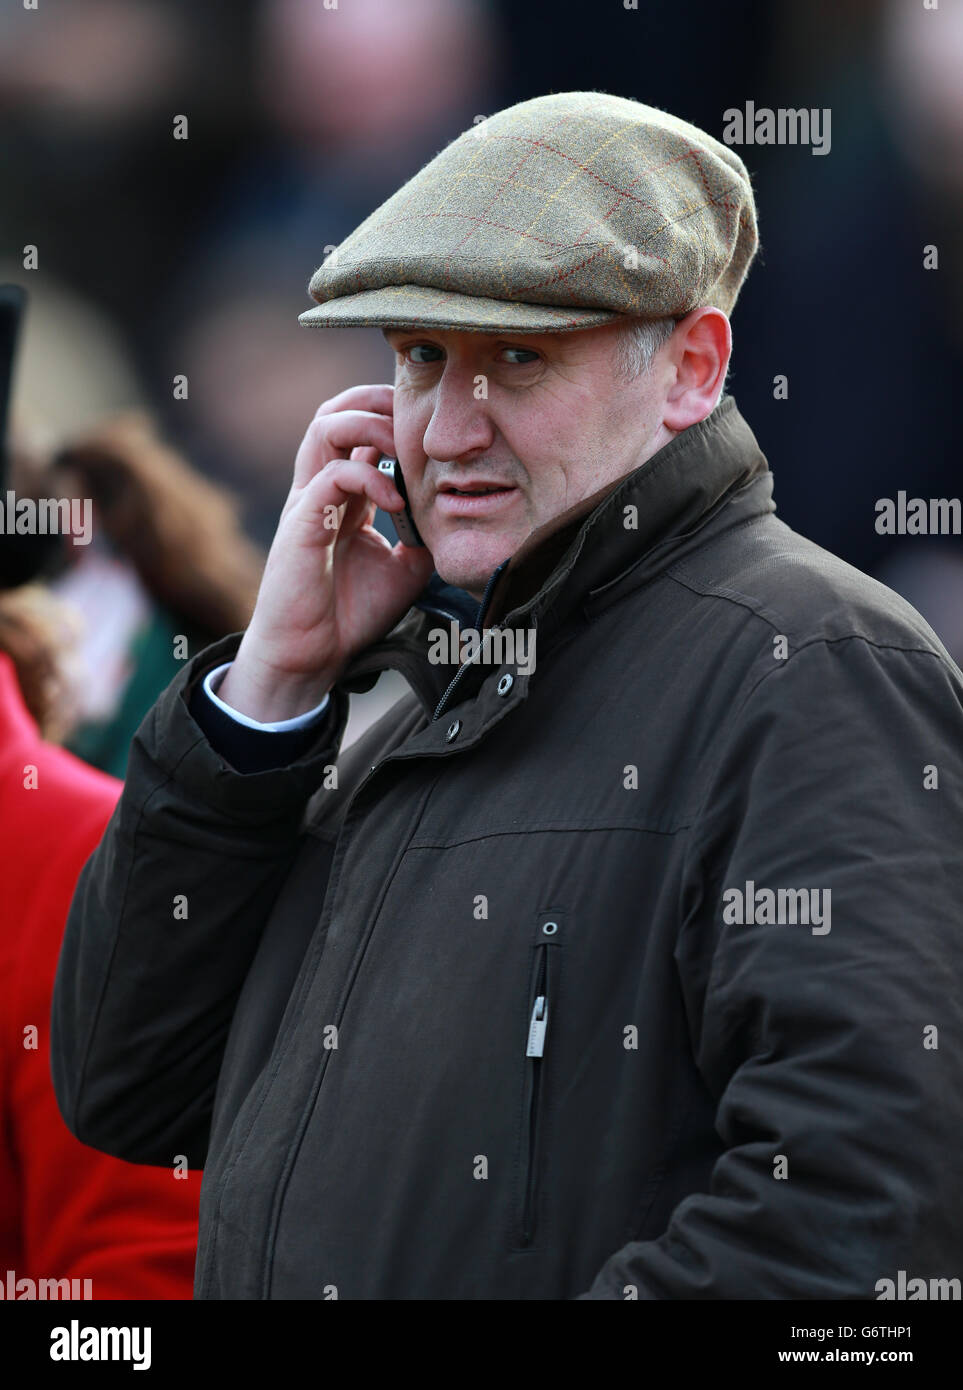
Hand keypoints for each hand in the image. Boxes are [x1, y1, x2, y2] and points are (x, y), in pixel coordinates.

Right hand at [218, 384, 433, 721]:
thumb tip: (457, 513)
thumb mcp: (406, 568)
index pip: (359, 428)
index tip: (430, 428)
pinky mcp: (302, 522)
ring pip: (326, 427)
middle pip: (336, 410)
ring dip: (370, 424)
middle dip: (378, 400)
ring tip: (403, 447)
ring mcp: (308, 501)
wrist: (314, 656)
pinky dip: (369, 476)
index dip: (392, 415)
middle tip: (417, 419)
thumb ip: (424, 533)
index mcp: (344, 495)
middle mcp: (322, 488)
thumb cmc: (351, 614)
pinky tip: (395, 501)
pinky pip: (333, 474)